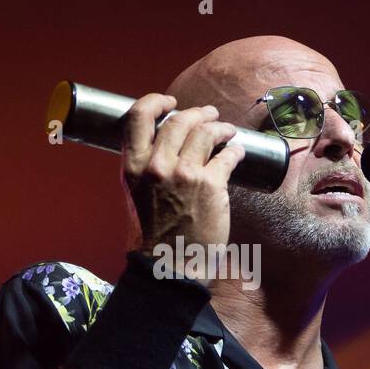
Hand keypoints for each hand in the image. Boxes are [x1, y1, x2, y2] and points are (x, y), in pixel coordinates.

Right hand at [121, 94, 244, 275]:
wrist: (168, 267)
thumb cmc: (151, 237)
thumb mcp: (135, 195)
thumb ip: (144, 168)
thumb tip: (162, 146)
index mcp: (132, 167)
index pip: (137, 116)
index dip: (155, 101)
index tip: (169, 103)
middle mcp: (156, 165)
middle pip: (179, 120)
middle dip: (198, 112)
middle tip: (208, 114)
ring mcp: (185, 174)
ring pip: (206, 131)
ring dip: (220, 126)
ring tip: (226, 130)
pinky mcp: (211, 185)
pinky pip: (228, 155)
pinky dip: (235, 150)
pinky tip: (237, 151)